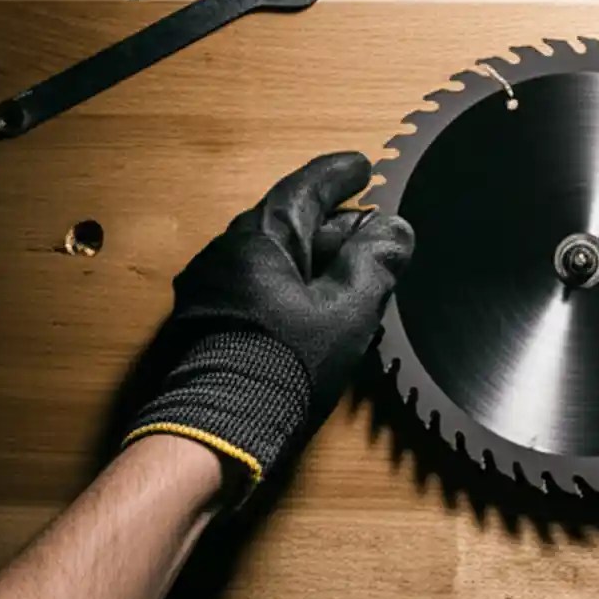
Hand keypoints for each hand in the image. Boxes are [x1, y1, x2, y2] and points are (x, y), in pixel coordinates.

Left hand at [123, 152, 413, 488]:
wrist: (215, 432)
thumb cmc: (283, 367)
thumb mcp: (347, 310)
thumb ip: (374, 263)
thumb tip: (394, 229)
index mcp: (259, 238)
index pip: (304, 189)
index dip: (338, 175)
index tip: (362, 166)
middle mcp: (225, 253)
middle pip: (288, 222)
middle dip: (331, 224)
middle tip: (370, 230)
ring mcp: (209, 290)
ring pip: (271, 258)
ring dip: (311, 259)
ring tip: (348, 273)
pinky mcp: (204, 324)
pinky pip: (255, 286)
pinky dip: (289, 286)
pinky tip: (311, 309)